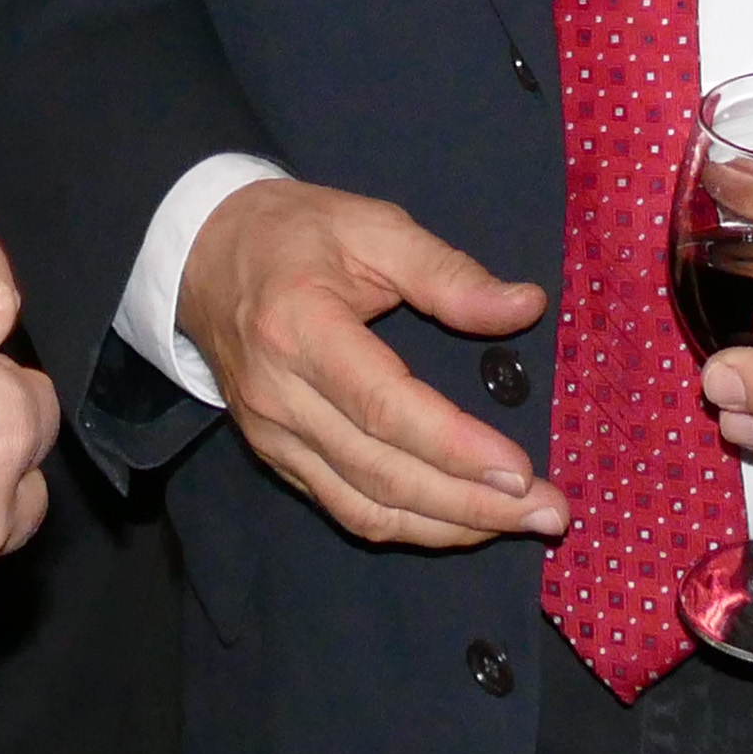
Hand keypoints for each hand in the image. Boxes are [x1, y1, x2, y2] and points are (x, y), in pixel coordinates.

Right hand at [176, 179, 564, 550]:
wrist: (203, 252)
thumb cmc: (294, 233)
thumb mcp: (372, 226)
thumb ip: (447, 272)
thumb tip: (525, 306)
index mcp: (299, 328)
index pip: (383, 406)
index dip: (455, 447)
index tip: (522, 471)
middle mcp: (280, 396)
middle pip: (382, 473)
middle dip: (473, 504)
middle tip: (549, 514)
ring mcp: (272, 435)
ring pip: (367, 508)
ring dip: (450, 527)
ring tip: (521, 525)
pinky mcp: (276, 456)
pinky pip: (347, 508)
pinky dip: (410, 525)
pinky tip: (462, 521)